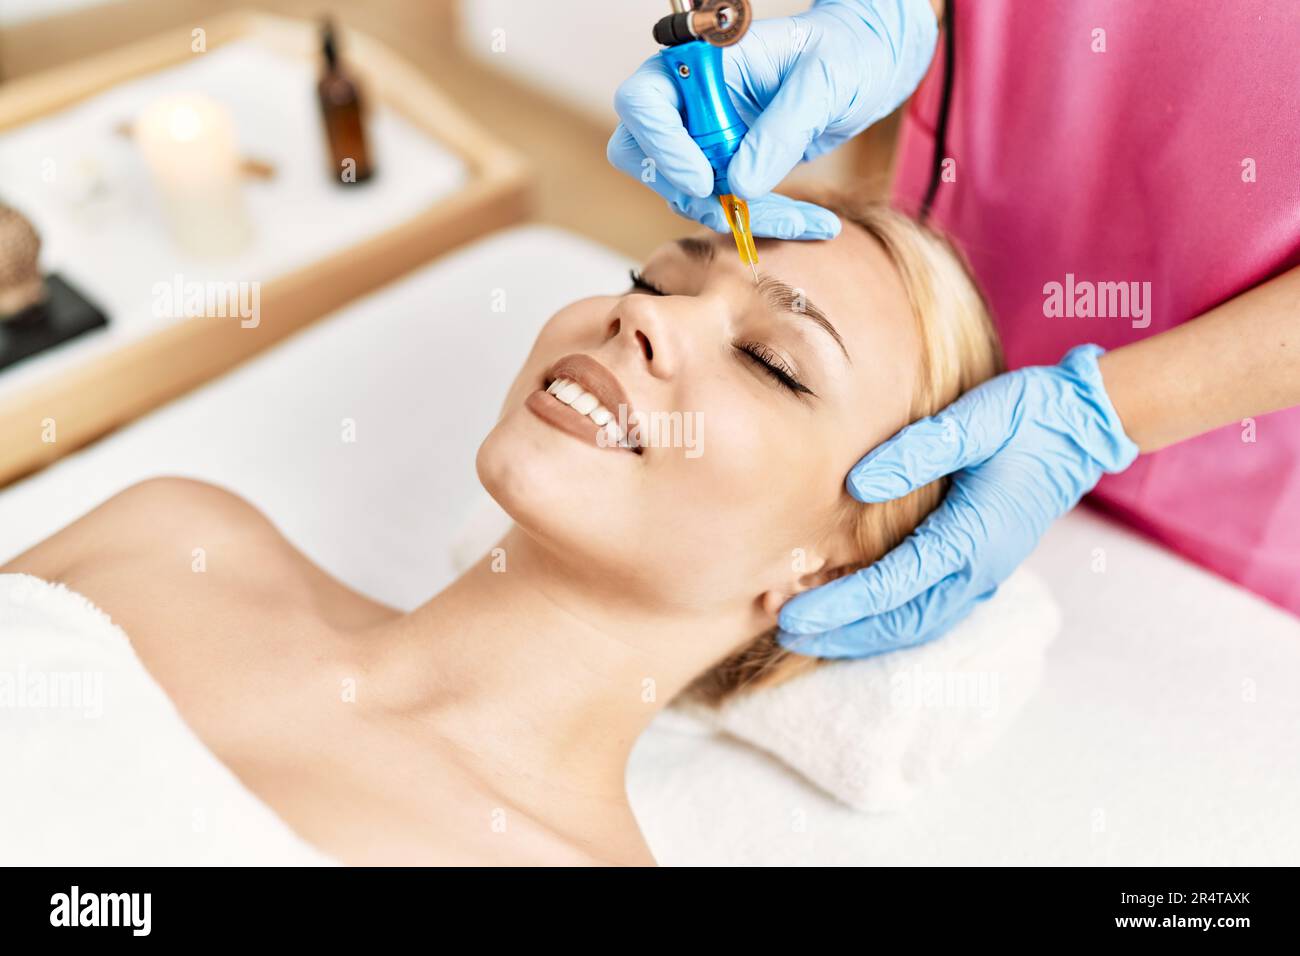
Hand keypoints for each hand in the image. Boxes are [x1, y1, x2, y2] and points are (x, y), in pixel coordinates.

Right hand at [606, 0, 937, 238]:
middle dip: (685, 190)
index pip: (644, 101)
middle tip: (733, 207)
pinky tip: (811, 222)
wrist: (868, 69)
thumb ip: (781, 130)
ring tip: (802, 219)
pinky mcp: (726, 167)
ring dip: (736, 216)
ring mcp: (704, 136)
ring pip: (685, 192)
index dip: (662, 145)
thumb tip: (739, 186)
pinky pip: (722, 206)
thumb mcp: (823, 83)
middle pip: (642, 154)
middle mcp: (691, 100)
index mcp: (702, 62)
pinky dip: (761, 222)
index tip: (705, 181)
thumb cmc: (845, 54)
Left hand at [777, 345, 1139, 656]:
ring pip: (915, 626)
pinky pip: (928, 612)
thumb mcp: (976, 417)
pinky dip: (887, 624)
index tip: (791, 614)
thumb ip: (918, 450)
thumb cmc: (1030, 414)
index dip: (838, 604)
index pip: (893, 585)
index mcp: (975, 536)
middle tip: (785, 633)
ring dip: (861, 635)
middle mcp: (980, 568)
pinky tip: (855, 619)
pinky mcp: (981, 568)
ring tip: (809, 635)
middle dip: (841, 634)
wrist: (1084, 423)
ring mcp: (984, 574)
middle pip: (900, 622)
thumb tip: (856, 485)